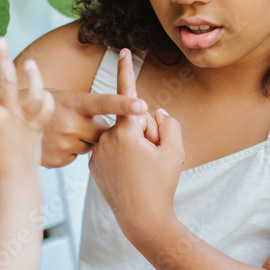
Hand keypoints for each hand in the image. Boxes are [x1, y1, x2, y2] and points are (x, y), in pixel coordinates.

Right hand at [0, 38, 54, 180]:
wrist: (15, 181)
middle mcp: (11, 114)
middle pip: (6, 80)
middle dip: (2, 58)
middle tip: (1, 39)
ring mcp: (26, 120)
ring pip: (34, 92)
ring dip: (34, 75)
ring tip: (30, 61)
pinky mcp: (38, 128)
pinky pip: (45, 110)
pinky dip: (47, 101)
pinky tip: (44, 92)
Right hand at [40, 89, 149, 166]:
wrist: (12, 120)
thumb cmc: (47, 105)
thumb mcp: (67, 98)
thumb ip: (91, 109)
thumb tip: (115, 125)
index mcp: (75, 103)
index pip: (104, 103)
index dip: (124, 104)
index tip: (142, 105)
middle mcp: (69, 124)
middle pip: (102, 132)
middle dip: (98, 129)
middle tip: (79, 120)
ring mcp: (62, 144)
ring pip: (90, 147)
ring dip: (83, 140)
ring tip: (62, 130)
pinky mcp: (56, 160)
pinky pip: (75, 157)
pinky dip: (70, 151)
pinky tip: (56, 142)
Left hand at [89, 49, 184, 243]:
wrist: (142, 219)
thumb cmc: (161, 185)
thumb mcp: (175, 151)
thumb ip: (168, 124)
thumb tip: (156, 112)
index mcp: (125, 132)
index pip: (128, 94)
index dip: (127, 69)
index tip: (123, 49)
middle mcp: (106, 138)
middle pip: (132, 122)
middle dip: (147, 134)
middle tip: (154, 158)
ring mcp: (97, 152)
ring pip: (122, 137)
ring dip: (135, 146)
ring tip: (141, 171)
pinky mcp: (93, 165)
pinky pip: (113, 150)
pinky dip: (123, 157)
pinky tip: (130, 175)